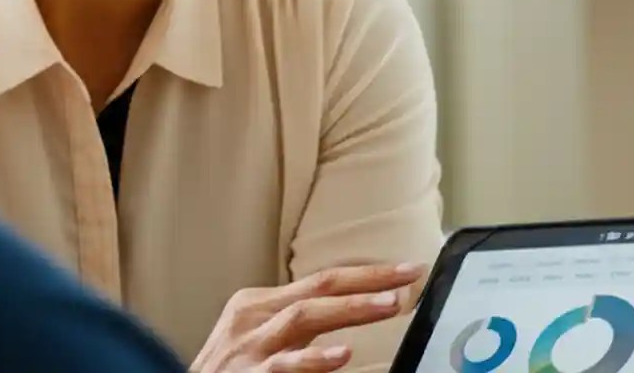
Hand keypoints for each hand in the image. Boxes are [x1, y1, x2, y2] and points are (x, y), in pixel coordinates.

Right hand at [191, 264, 426, 372]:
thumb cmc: (225, 372)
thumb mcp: (255, 336)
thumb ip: (294, 325)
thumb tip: (346, 315)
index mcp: (257, 303)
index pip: (320, 280)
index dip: (365, 273)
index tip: (405, 270)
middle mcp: (252, 318)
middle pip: (318, 288)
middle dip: (367, 280)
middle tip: (408, 276)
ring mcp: (249, 348)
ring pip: (304, 317)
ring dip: (350, 309)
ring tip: (388, 305)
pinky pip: (285, 366)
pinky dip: (315, 360)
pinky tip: (343, 354)